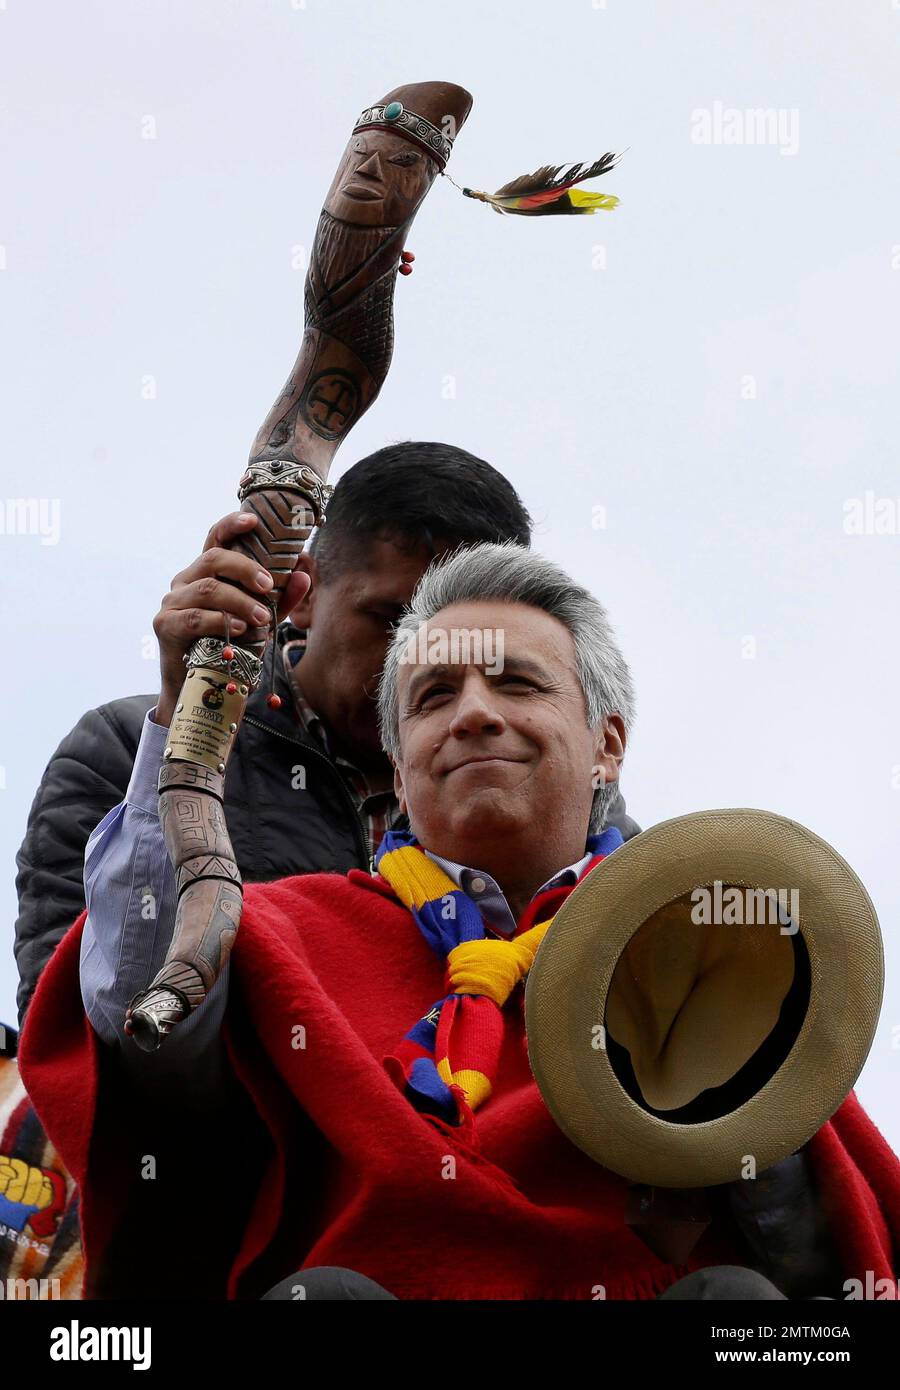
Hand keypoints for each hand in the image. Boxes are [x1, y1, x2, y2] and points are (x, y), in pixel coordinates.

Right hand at [152, 511, 311, 726]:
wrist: (200, 688)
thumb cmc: (229, 647)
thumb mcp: (259, 621)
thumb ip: (280, 599)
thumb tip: (303, 574)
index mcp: (206, 573)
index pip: (215, 539)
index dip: (231, 524)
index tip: (254, 520)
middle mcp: (185, 581)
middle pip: (212, 559)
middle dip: (244, 568)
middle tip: (267, 586)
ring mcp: (172, 602)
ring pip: (207, 589)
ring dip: (240, 601)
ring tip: (262, 618)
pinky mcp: (165, 625)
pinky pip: (196, 617)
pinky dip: (222, 621)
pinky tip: (240, 628)